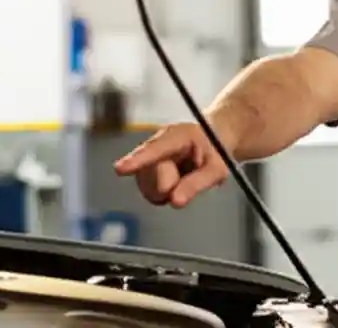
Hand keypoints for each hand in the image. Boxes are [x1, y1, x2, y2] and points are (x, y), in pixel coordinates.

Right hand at [113, 123, 231, 207]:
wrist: (213, 139)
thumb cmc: (216, 150)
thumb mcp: (216, 168)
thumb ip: (196, 184)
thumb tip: (175, 201)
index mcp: (177, 135)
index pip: (154, 149)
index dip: (137, 160)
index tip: (120, 169)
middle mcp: (157, 142)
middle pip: (150, 174)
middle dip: (168, 185)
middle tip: (190, 176)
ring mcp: (148, 156)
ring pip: (147, 185)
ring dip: (165, 190)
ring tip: (184, 177)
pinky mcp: (145, 169)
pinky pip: (148, 190)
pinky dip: (161, 193)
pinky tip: (174, 181)